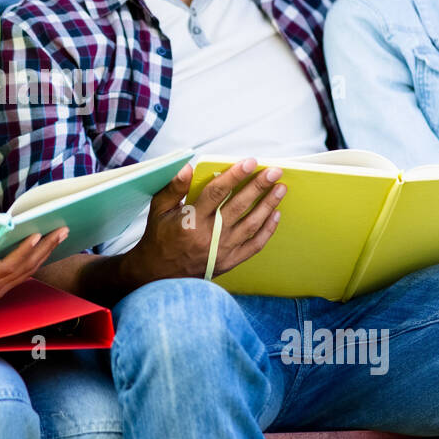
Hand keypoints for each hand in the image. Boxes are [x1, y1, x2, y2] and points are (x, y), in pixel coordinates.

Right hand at [0, 226, 68, 320]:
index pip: (7, 266)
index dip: (22, 252)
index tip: (36, 236)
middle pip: (26, 267)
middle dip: (45, 248)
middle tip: (61, 230)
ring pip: (29, 270)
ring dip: (46, 253)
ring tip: (61, 234)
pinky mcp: (1, 287)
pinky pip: (24, 272)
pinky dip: (38, 259)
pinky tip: (47, 247)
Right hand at [120, 161, 285, 285]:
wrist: (160, 276)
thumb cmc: (159, 239)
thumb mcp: (158, 210)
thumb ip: (173, 188)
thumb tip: (188, 167)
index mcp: (191, 220)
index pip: (216, 193)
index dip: (234, 176)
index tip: (250, 162)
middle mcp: (209, 235)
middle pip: (239, 206)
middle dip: (258, 187)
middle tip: (274, 171)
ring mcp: (222, 250)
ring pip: (251, 225)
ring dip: (268, 205)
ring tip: (280, 189)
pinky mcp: (230, 262)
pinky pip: (254, 245)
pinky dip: (267, 230)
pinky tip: (275, 215)